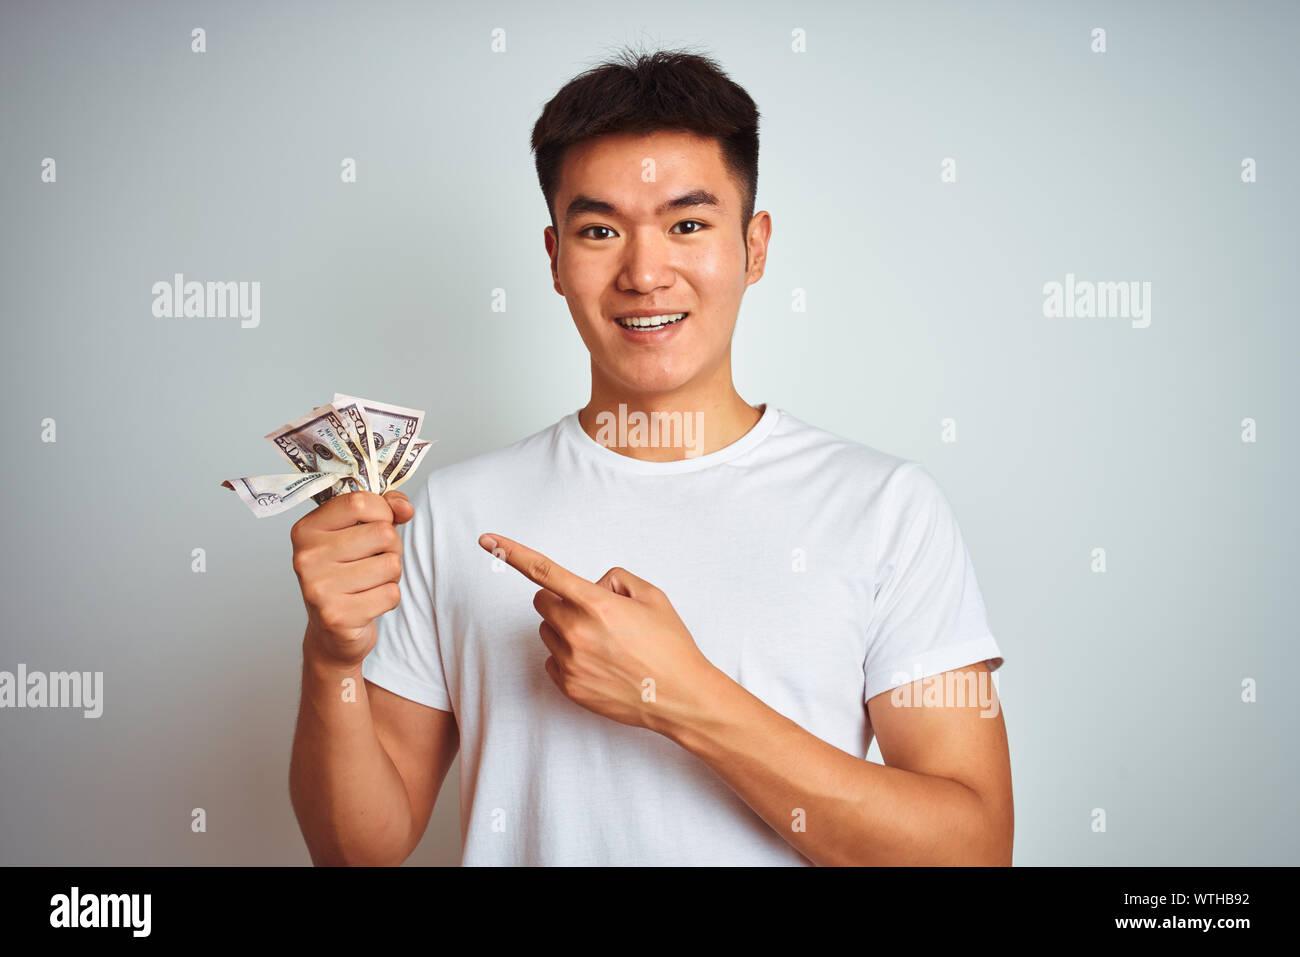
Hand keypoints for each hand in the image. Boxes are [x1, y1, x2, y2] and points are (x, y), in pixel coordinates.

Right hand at [291, 489, 413, 667]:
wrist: (332, 633)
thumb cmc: (348, 573)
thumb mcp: (359, 533)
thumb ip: (385, 509)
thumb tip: (405, 508)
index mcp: (306, 529)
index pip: (360, 501)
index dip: (383, 512)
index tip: (378, 524)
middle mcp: (306, 557)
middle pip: (383, 533)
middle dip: (391, 547)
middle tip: (374, 561)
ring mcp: (319, 588)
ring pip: (391, 563)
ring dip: (391, 574)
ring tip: (370, 582)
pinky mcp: (337, 616)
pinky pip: (391, 594)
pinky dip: (389, 598)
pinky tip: (369, 602)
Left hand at [477, 532, 716, 734]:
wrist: (680, 697)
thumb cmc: (669, 645)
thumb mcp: (652, 596)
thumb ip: (615, 579)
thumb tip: (591, 587)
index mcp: (596, 604)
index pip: (543, 571)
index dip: (512, 552)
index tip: (487, 540)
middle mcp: (577, 632)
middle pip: (542, 602)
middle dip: (561, 600)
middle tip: (594, 613)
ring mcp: (570, 662)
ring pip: (547, 632)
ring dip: (566, 629)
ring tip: (604, 643)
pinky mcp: (568, 687)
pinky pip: (552, 660)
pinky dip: (569, 657)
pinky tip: (600, 663)